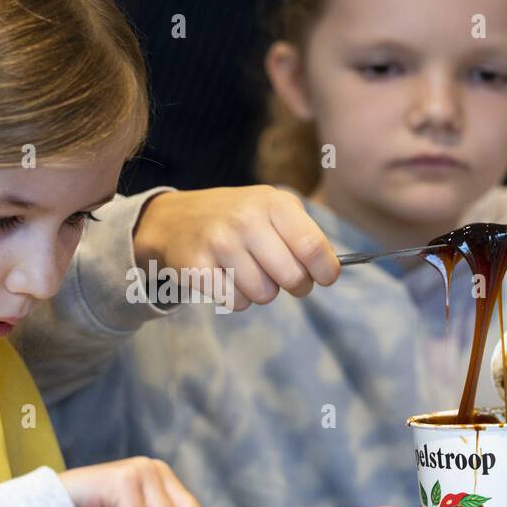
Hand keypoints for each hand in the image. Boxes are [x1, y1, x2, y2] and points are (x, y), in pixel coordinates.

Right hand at [132, 186, 340, 311]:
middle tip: (284, 277)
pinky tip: (227, 278)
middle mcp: (245, 220)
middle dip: (295, 285)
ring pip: (263, 294)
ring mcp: (218, 243)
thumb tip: (330, 271)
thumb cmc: (238, 218)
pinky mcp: (197, 267)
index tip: (324, 278)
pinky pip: (236, 303)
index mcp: (272, 203)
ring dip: (261, 292)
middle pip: (291, 277)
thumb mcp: (271, 209)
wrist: (176, 219)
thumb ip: (305, 235)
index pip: (312, 247)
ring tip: (249, 272)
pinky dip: (236, 298)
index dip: (325, 271)